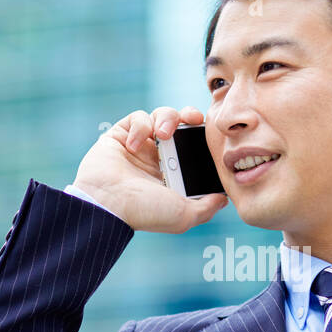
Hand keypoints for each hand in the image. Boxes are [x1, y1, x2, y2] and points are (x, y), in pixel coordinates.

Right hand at [71, 106, 227, 232]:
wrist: (107, 204)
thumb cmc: (144, 212)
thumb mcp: (183, 216)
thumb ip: (207, 207)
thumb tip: (223, 199)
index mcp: (174, 175)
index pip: (195, 147)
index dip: (203, 137)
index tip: (210, 134)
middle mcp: (158, 158)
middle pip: (181, 125)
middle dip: (190, 117)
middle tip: (194, 119)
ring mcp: (140, 145)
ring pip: (162, 115)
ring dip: (167, 118)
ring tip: (162, 134)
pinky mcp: (121, 135)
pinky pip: (137, 117)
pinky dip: (139, 126)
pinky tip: (134, 144)